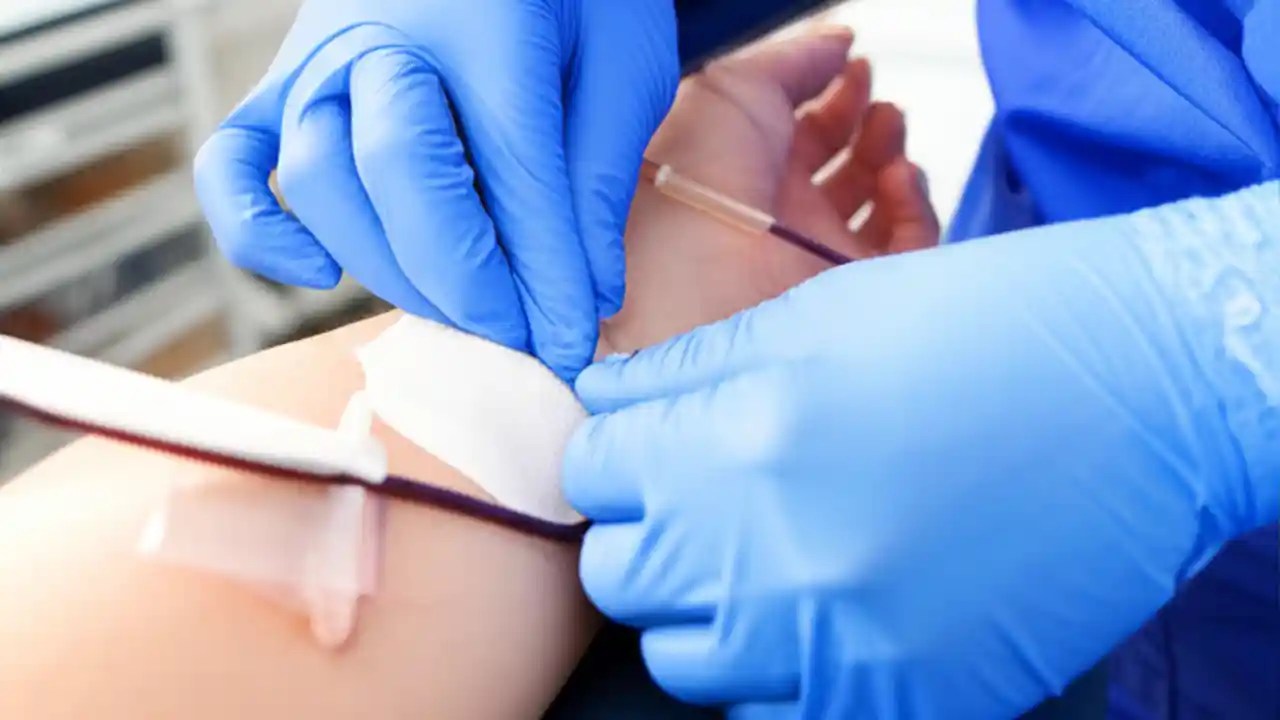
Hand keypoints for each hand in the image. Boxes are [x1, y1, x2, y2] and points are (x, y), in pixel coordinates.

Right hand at [193, 0, 678, 378]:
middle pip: (399, 175)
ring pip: (319, 182)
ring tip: (463, 312)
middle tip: (522, 339)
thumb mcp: (623, 57)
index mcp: (485, 16)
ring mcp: (315, 56)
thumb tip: (588, 297)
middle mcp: (380, 32)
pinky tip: (321, 274)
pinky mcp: (280, 82)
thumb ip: (598, 171)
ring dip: (391, 269)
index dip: (543, 275)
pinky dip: (258, 230)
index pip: (511, 169)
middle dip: (465, 282)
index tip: (570, 346)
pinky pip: (233, 162)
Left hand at [563, 186, 1278, 716]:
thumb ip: (689, 370)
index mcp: (740, 441)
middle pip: (619, 574)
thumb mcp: (818, 318)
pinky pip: (772, 715)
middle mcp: (771, 554)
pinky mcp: (899, 698)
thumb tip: (602, 400)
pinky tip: (821, 617)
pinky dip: (774, 674)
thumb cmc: (979, 330)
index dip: (619, 457)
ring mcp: (836, 643)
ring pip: (683, 657)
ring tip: (766, 563)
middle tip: (707, 505)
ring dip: (704, 611)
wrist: (1143, 395)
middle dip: (648, 532)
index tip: (655, 452)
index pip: (590, 473)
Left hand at [603, 29, 937, 352]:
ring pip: (880, 207)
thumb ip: (795, 59)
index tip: (858, 66)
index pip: (805, 133)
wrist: (700, 274)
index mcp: (747, 172)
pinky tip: (899, 175)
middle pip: (845, 169)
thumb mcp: (735, 88)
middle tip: (879, 106)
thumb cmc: (699, 178)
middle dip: (872, 126)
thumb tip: (840, 43)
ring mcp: (819, 255)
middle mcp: (783, 218)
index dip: (837, 96)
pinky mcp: (854, 291)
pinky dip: (913, 205)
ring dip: (893, 159)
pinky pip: (903, 249)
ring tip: (889, 130)